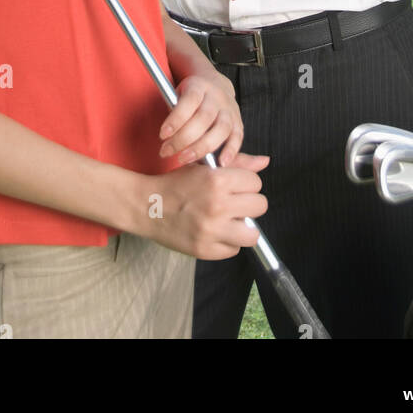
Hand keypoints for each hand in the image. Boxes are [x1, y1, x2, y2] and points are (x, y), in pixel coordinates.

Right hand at [142, 153, 269, 259]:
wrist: (147, 206)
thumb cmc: (176, 184)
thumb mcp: (203, 167)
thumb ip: (236, 163)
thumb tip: (265, 161)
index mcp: (217, 180)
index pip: (255, 182)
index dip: (246, 183)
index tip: (235, 186)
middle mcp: (217, 206)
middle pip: (260, 205)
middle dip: (249, 203)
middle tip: (235, 203)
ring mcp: (212, 231)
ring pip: (252, 234)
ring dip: (244, 227)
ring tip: (230, 221)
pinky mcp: (206, 250)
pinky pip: (234, 250)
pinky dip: (228, 242)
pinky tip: (215, 232)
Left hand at [158, 73, 242, 166]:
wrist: (215, 86)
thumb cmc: (190, 98)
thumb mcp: (178, 94)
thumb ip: (175, 111)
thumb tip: (168, 137)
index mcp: (199, 86)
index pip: (189, 102)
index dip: (176, 119)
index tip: (162, 135)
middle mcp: (217, 97)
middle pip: (203, 118)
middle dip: (183, 138)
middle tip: (167, 151)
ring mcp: (230, 110)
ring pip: (221, 129)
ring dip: (202, 147)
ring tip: (184, 159)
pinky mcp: (238, 123)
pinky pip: (237, 138)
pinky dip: (230, 152)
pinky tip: (220, 164)